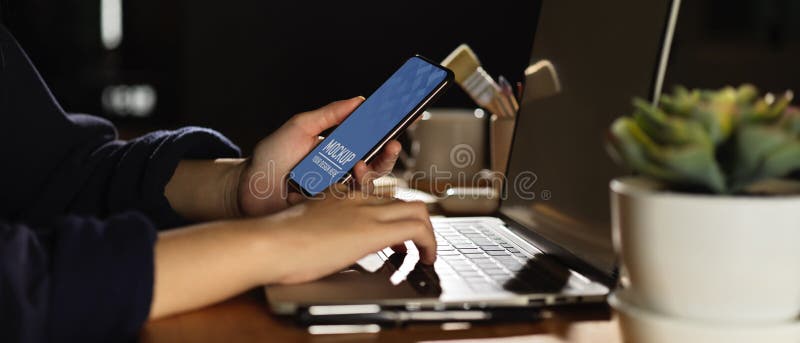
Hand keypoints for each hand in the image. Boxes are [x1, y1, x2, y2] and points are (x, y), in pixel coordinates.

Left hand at [238, 97, 401, 215]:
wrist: (248, 187)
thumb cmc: (271, 157)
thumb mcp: (300, 127)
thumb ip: (330, 114)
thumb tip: (359, 100)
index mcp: (339, 148)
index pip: (371, 139)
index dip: (390, 129)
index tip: (407, 118)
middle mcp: (342, 170)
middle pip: (377, 164)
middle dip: (389, 155)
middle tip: (392, 144)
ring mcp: (337, 191)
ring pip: (368, 186)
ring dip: (370, 174)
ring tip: (359, 166)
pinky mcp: (330, 210)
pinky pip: (350, 205)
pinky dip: (350, 193)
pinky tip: (341, 183)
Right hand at [262, 186, 435, 283]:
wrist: (269, 242)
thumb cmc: (277, 242)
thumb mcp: (305, 227)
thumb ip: (320, 229)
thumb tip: (323, 245)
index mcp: (339, 196)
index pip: (378, 195)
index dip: (392, 214)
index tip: (394, 235)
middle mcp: (357, 199)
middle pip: (403, 200)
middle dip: (415, 222)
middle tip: (412, 244)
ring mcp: (367, 212)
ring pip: (417, 209)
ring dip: (427, 233)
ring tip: (425, 253)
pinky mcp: (374, 230)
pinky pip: (418, 229)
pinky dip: (430, 243)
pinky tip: (426, 258)